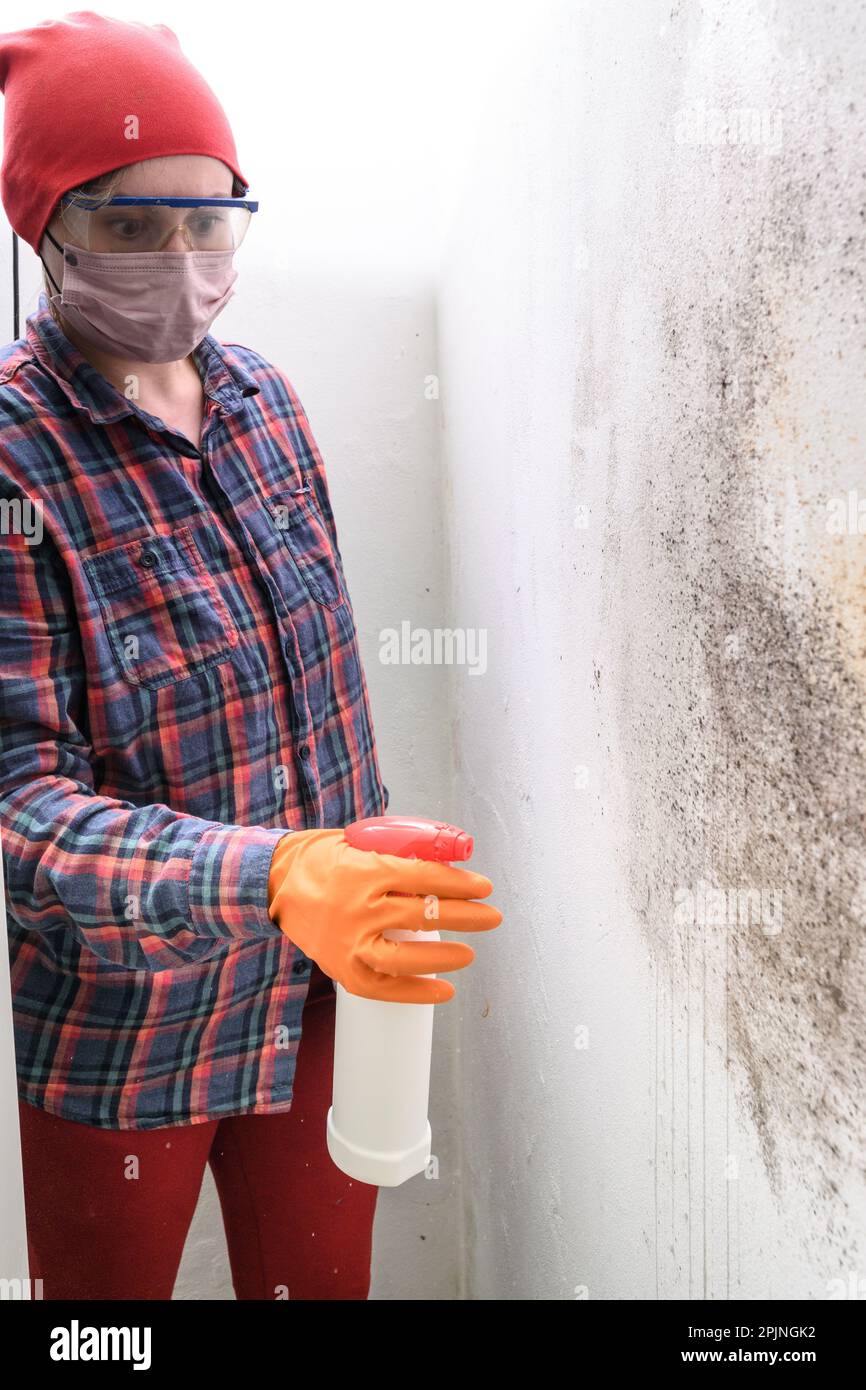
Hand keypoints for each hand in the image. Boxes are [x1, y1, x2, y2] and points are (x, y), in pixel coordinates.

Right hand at [267, 828, 501, 1002]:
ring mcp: (348, 942)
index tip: (484, 888)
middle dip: (465, 916)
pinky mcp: (341, 968)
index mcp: (367, 870)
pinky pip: (383, 987)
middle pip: (424, 915)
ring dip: (443, 956)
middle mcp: (358, 908)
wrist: (278, 884)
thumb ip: (407, 849)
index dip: (461, 884)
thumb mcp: (365, 840)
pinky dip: (415, 992)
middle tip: (491, 917)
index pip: (426, 878)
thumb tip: (456, 857)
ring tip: (469, 954)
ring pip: (405, 957)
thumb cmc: (328, 859)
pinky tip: (443, 989)